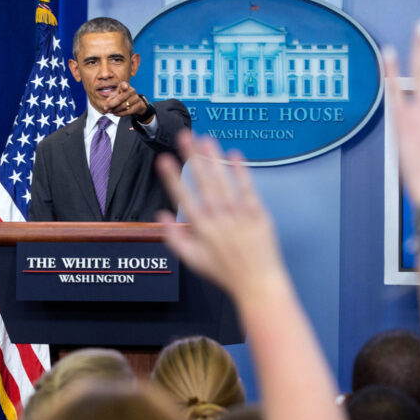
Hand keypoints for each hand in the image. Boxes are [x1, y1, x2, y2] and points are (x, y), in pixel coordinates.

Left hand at [103, 82, 146, 117]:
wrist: (134, 103)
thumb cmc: (122, 97)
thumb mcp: (116, 95)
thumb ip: (112, 97)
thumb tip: (108, 101)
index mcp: (125, 85)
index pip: (125, 85)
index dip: (124, 86)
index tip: (124, 87)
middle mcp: (132, 90)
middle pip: (121, 98)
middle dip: (112, 104)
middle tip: (106, 108)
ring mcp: (136, 98)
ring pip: (124, 106)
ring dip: (116, 110)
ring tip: (111, 112)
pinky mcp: (138, 105)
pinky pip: (128, 111)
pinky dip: (121, 113)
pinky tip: (116, 114)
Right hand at [155, 132, 287, 301]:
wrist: (258, 282)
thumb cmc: (225, 272)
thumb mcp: (193, 261)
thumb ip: (174, 238)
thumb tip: (161, 217)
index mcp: (201, 229)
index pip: (183, 197)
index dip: (172, 177)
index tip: (164, 160)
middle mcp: (219, 219)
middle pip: (202, 182)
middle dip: (192, 157)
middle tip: (184, 136)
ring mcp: (239, 215)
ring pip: (223, 181)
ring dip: (213, 159)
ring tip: (205, 140)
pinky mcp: (257, 214)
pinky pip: (247, 188)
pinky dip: (241, 171)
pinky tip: (234, 156)